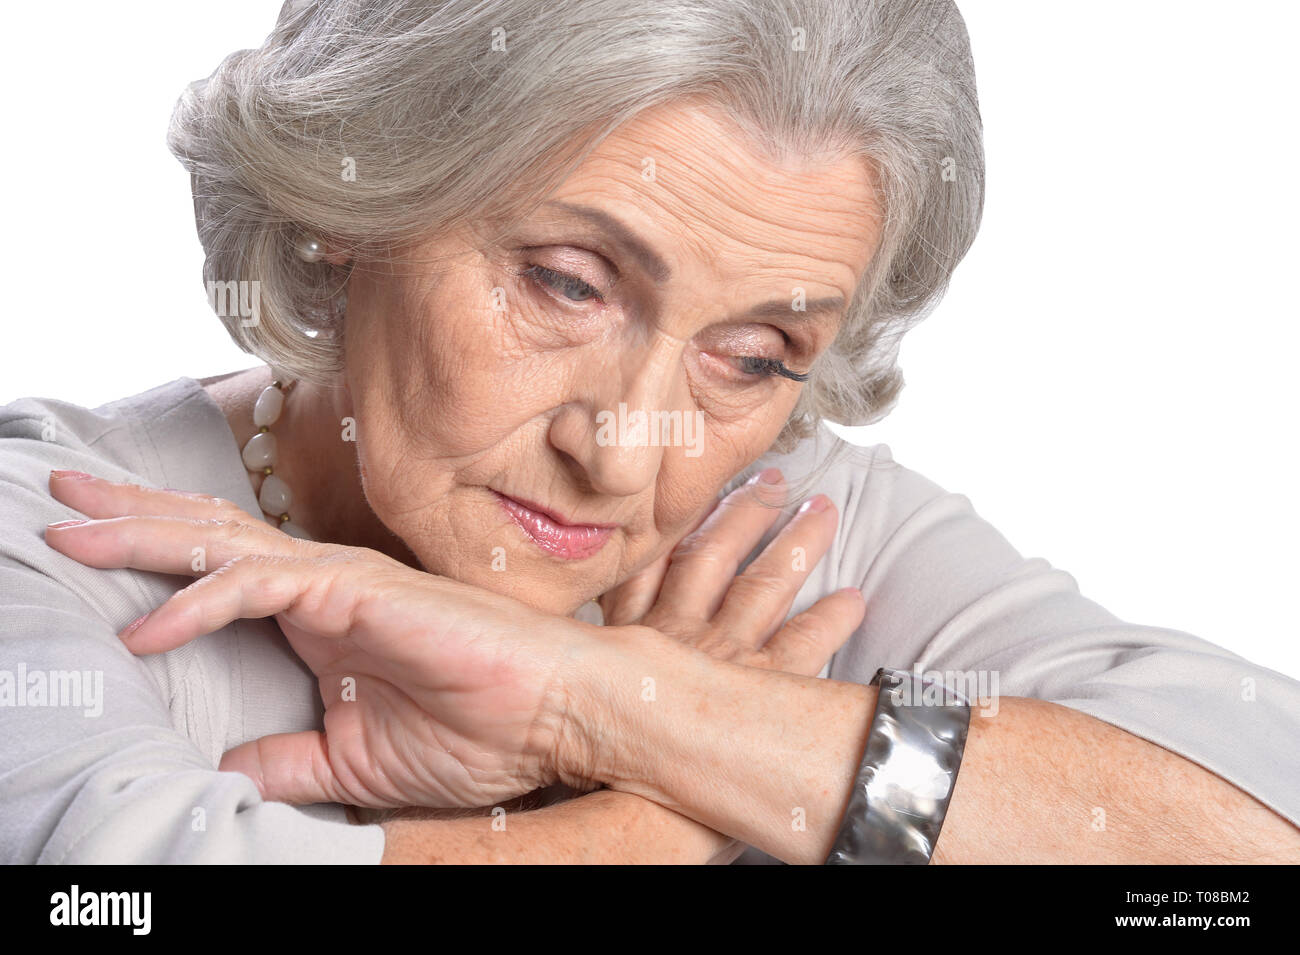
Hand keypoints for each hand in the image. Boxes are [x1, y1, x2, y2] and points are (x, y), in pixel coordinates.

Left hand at [43, 469, 593, 808]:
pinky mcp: (358, 590)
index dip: (154, 552)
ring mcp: (339, 581)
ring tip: (69, 532)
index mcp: (320, 616)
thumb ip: (283, 757)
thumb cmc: (475, 731)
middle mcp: (322, 585)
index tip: (89, 543)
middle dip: (128, 515)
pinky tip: (148, 629)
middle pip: (207, 536)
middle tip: (56, 491)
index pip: (220, 569)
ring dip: (141, 537)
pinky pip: (260, 587)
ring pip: (221, 545)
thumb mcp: (349, 759)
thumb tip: (219, 771)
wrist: (550, 717)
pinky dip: (200, 602)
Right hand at [597, 466, 864, 862]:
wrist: (637, 804)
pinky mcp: (765, 691)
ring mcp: (727, 659)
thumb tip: (525, 636)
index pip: (656, 559)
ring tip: (823, 511)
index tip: (694, 483)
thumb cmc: (596, 754)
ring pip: (766, 587)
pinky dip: (831, 621)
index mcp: (634, 631)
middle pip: (716, 556)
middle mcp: (684, 633)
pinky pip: (806, 646)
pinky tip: (855, 600)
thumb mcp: (571, 690)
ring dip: (796, 547)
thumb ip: (565, 656)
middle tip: (772, 479)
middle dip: (744, 514)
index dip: (678, 519)